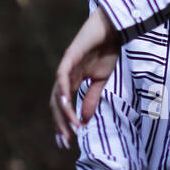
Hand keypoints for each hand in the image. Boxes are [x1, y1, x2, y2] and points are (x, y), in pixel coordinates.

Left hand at [50, 7, 121, 143]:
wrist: (113, 28)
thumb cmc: (107, 51)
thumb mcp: (101, 81)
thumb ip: (92, 99)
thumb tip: (85, 120)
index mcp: (72, 82)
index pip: (63, 106)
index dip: (64, 123)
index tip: (67, 141)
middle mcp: (65, 76)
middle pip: (57, 104)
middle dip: (60, 124)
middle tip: (65, 141)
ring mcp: (66, 67)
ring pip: (58, 94)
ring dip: (63, 113)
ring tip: (71, 128)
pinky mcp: (69, 58)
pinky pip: (62, 77)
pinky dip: (63, 92)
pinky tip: (67, 105)